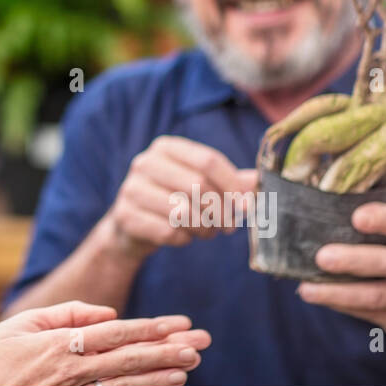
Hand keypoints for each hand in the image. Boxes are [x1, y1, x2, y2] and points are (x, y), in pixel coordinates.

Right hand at [0, 300, 210, 385]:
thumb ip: (64, 314)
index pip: (116, 334)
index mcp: (60, 346)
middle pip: (130, 359)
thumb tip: (105, 311)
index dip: (151, 328)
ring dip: (162, 373)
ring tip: (192, 364)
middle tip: (201, 342)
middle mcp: (72, 372)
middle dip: (168, 349)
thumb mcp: (19, 325)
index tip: (180, 322)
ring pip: (127, 383)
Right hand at [104, 135, 257, 260]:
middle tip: (229, 226)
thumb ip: (230, 181)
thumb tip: (261, 181)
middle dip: (221, 211)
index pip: (208, 160)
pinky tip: (183, 236)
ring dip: (205, 227)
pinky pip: (168, 231)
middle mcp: (145, 162)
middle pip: (198, 185)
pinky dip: (184, 238)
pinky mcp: (125, 216)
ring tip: (208, 231)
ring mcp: (131, 188)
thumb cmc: (173, 200)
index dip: (232, 185)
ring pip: (183, 211)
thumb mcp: (200, 184)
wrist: (131, 225)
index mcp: (166, 147)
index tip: (245, 206)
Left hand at [296, 202, 385, 356]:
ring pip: (374, 295)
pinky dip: (336, 304)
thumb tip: (320, 208)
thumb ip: (377, 224)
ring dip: (338, 292)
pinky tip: (313, 295)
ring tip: (308, 288)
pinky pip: (363, 312)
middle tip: (322, 256)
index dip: (383, 219)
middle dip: (354, 260)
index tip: (357, 217)